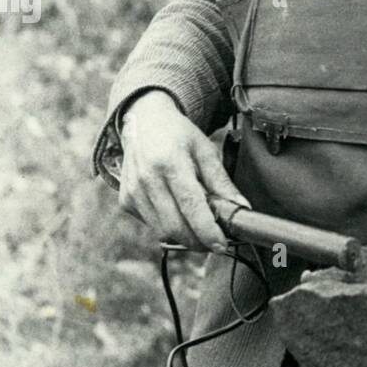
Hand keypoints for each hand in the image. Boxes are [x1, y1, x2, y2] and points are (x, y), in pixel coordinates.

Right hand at [118, 90, 249, 251]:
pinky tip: (177, 213)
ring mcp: (133, 191)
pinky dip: (168, 226)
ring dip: (184, 237)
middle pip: (174, 226)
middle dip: (198, 241)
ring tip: (199, 227)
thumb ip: (222, 182)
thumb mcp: (205, 150)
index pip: (191, 206)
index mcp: (170, 162)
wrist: (144, 122)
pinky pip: (151, 225)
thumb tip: (241, 209)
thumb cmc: (179, 136)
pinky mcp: (126, 201)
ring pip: (162, 231)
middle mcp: (147, 178)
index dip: (207, 231)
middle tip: (214, 241)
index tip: (222, 244)